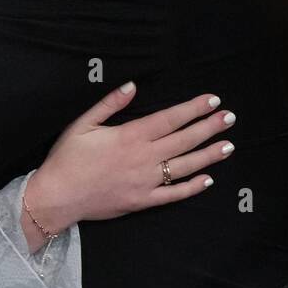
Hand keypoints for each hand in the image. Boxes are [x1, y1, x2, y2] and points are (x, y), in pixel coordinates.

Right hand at [26, 83, 234, 233]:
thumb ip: (108, 104)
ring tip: (228, 145)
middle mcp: (143, 158)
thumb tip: (132, 86)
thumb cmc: (66, 159)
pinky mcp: (142, 201)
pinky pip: (173, 194)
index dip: (193, 109)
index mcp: (130, 136)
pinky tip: (207, 179)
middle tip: (229, 118)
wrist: (57, 197)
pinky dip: (192, 187)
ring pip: (185, 166)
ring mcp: (145, 181)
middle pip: (184, 140)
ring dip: (208, 155)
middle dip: (209, 127)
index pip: (170, 118)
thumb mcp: (82, 124)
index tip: (212, 101)